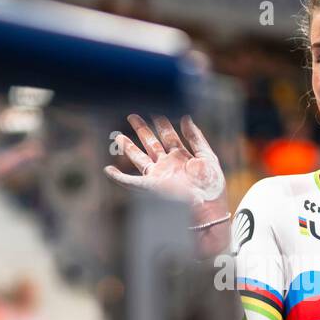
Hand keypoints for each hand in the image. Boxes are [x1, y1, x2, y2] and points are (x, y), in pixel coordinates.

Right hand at [106, 113, 226, 207]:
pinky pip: (130, 182)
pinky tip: (108, 170)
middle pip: (151, 143)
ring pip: (139, 157)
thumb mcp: (207, 157)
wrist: (208, 208)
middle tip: (132, 115)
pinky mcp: (150, 187)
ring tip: (117, 136)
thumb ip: (196, 137)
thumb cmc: (211, 187)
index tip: (156, 111)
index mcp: (181, 157)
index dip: (162, 123)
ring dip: (128, 147)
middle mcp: (167, 165)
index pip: (168, 136)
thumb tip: (186, 117)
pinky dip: (118, 177)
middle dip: (142, 129)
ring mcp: (158, 175)